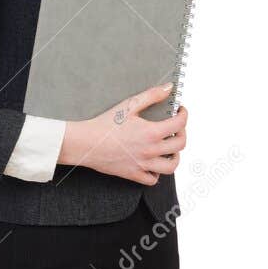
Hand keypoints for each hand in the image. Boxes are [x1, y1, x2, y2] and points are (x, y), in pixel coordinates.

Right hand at [57, 83, 188, 185]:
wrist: (84, 143)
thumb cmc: (103, 124)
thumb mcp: (128, 106)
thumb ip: (151, 96)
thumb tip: (168, 88)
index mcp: (151, 133)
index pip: (180, 124)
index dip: (184, 115)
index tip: (180, 111)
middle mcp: (151, 150)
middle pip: (180, 145)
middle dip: (182, 133)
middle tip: (175, 128)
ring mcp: (143, 164)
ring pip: (171, 166)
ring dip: (175, 156)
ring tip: (169, 148)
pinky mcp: (133, 174)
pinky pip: (152, 180)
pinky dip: (157, 173)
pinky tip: (153, 163)